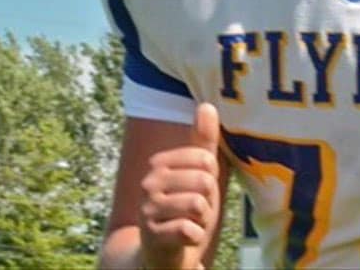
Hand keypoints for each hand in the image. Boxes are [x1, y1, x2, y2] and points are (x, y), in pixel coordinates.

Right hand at [136, 102, 221, 268]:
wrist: (164, 254)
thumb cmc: (185, 210)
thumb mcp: (199, 175)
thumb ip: (204, 142)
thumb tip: (207, 105)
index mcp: (160, 164)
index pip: (206, 159)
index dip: (211, 180)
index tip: (197, 191)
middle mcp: (149, 183)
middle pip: (204, 181)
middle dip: (208, 201)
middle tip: (194, 211)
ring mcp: (148, 210)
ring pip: (198, 205)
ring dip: (203, 220)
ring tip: (189, 223)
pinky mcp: (152, 236)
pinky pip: (190, 229)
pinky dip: (195, 237)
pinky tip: (184, 238)